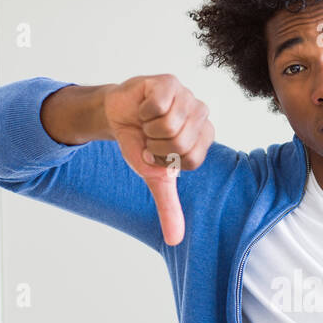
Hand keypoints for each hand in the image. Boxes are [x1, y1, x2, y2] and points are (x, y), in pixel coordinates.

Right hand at [103, 74, 214, 245]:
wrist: (118, 116)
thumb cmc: (140, 143)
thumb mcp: (155, 177)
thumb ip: (169, 206)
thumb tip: (175, 241)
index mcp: (204, 137)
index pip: (189, 159)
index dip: (164, 160)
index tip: (157, 153)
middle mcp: (201, 115)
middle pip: (179, 142)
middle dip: (155, 145)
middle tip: (150, 136)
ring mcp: (187, 96)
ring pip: (169, 124)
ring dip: (148, 128)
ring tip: (147, 122)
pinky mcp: (169, 82)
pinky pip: (157, 106)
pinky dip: (142, 112)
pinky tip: (143, 108)